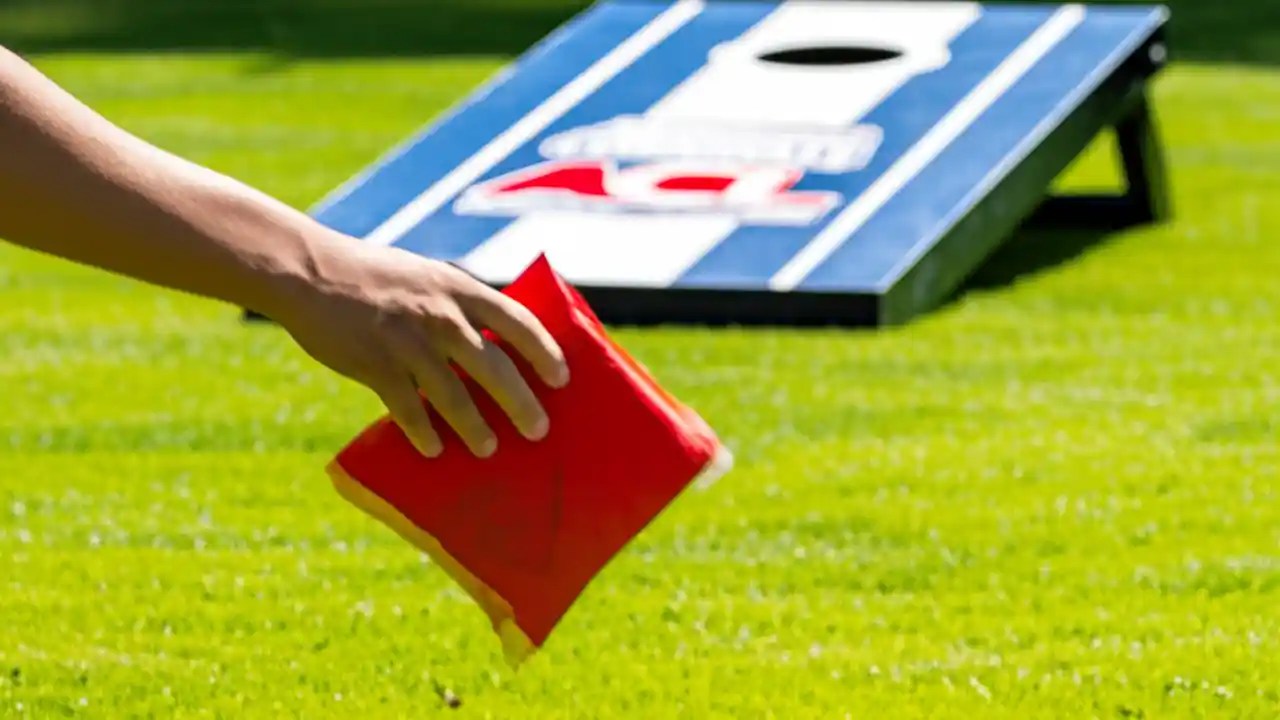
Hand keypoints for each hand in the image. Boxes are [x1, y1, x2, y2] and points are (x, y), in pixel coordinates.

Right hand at [271, 236, 568, 457]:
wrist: (311, 272)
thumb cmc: (374, 275)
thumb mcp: (427, 276)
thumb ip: (458, 305)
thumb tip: (493, 345)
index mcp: (458, 288)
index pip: (518, 321)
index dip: (544, 351)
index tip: (562, 378)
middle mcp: (440, 315)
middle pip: (495, 367)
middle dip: (521, 403)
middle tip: (539, 430)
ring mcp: (408, 342)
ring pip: (454, 397)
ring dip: (476, 428)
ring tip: (489, 448)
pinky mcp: (376, 366)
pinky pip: (408, 410)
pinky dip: (422, 433)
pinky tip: (433, 450)